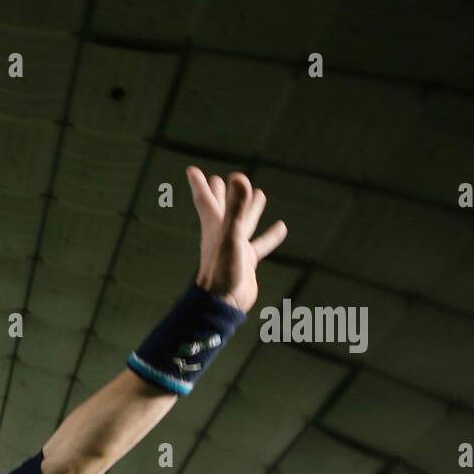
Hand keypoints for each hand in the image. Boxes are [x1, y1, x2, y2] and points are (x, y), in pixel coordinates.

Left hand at [186, 166, 286, 312]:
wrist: (224, 303)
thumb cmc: (222, 270)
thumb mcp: (232, 234)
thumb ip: (236, 207)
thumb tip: (239, 177)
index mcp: (214, 226)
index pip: (204, 200)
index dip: (199, 184)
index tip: (191, 170)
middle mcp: (222, 235)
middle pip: (220, 209)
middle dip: (219, 194)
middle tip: (219, 179)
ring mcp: (235, 249)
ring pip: (243, 224)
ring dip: (249, 209)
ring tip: (259, 194)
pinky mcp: (247, 262)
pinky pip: (260, 245)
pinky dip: (270, 236)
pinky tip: (281, 227)